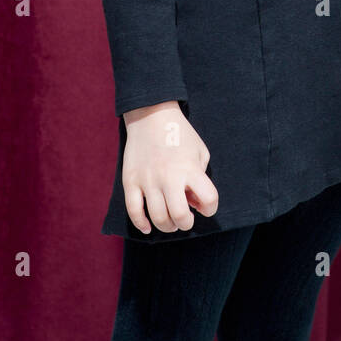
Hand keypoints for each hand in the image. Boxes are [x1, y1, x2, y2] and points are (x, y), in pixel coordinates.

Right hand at [122, 101, 218, 233]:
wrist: (151, 114)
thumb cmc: (180, 134)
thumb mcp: (200, 151)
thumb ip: (201, 177)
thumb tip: (194, 205)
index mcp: (190, 168)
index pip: (208, 199)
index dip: (210, 208)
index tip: (205, 206)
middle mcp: (169, 176)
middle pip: (179, 215)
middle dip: (185, 223)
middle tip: (185, 219)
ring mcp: (148, 179)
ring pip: (157, 217)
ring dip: (167, 226)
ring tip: (170, 222)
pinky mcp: (130, 180)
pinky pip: (134, 210)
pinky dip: (141, 223)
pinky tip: (148, 227)